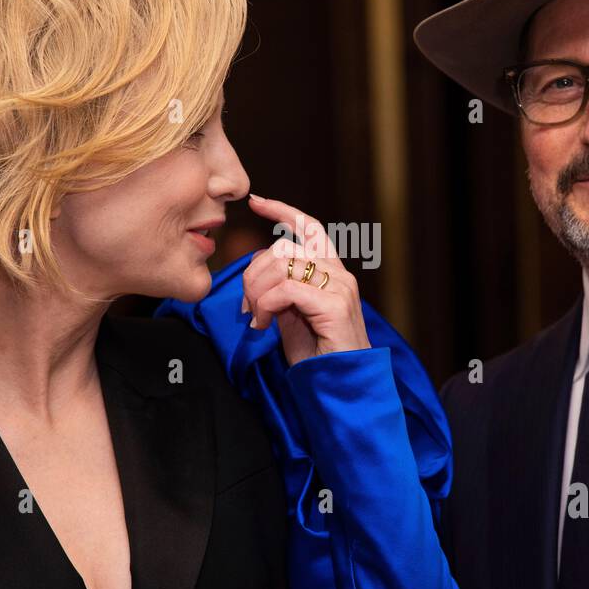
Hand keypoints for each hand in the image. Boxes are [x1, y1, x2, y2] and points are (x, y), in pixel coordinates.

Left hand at [241, 194, 370, 366]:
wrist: (341, 387)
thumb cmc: (317, 355)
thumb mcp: (292, 315)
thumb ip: (280, 290)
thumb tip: (256, 275)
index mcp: (331, 272)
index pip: (308, 227)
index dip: (282, 210)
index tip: (256, 201)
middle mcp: (339, 274)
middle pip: (282, 248)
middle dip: (252, 274)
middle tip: (246, 306)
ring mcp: (339, 287)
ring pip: (281, 264)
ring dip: (256, 291)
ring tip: (256, 318)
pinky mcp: (334, 304)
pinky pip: (285, 289)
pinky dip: (265, 305)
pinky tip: (263, 325)